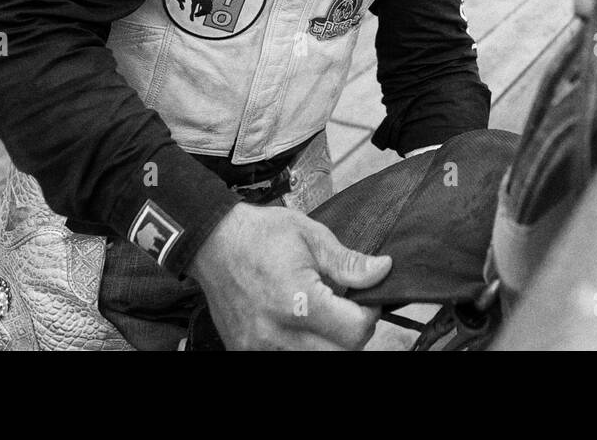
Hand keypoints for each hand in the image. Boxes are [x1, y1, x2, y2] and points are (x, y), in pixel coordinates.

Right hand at [191, 202, 390, 349]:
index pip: (354, 331)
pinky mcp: (246, 351)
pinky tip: (301, 324)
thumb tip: (383, 271)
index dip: (369, 314)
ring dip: (330, 342)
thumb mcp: (311, 237)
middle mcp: (276, 332)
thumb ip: (348, 262)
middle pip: (340, 353)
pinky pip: (288, 358)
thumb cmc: (260, 235)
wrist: (213, 243)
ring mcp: (259, 346)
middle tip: (347, 308)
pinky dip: (304, 346)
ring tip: (324, 315)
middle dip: (353, 332)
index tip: (366, 299)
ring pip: (316, 360)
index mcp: (296, 301)